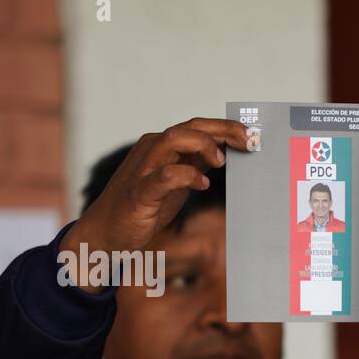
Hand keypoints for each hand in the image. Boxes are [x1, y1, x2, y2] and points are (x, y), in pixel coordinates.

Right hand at [61, 117, 250, 292]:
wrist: (107, 232)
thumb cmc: (145, 205)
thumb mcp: (177, 182)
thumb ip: (195, 165)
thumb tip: (224, 153)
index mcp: (161, 146)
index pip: (196, 127)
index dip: (225, 128)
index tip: (252, 136)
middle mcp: (151, 150)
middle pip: (189, 127)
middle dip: (222, 130)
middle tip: (248, 141)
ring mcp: (143, 169)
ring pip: (173, 140)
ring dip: (202, 145)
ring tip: (221, 161)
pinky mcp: (139, 192)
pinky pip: (164, 175)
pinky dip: (185, 176)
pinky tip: (203, 184)